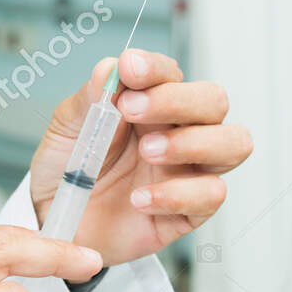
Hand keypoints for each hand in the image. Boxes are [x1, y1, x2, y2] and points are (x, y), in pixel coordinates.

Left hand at [29, 50, 250, 268]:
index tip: (129, 69)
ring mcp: (188, 170)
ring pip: (234, 143)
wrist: (57, 224)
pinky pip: (211, 195)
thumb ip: (90, 97)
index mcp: (150, 104)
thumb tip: (111, 66)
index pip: (170, 74)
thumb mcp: (67, 128)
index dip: (155, 68)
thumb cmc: (67, 171)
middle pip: (214, 100)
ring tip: (146, 152)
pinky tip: (140, 199)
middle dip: (178, 100)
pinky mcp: (190, 211)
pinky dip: (176, 194)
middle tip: (131, 110)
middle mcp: (178, 131)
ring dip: (192, 142)